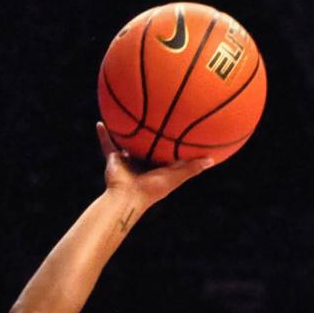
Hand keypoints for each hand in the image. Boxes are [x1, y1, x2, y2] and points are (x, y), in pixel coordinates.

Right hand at [97, 122, 211, 208]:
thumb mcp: (175, 177)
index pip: (166, 154)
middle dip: (149, 136)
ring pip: (126, 143)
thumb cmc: (153, 188)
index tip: (179, 132)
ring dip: (125, 132)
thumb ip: (192, 168)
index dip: (172, 145)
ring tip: (126, 116)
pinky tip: (101, 121)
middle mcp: (142, 163)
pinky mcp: (113, 159)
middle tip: (153, 117)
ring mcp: (127, 161)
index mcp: (158, 168)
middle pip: (146, 146)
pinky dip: (103, 134)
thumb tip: (212, 160)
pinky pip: (107, 144)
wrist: (128, 196)